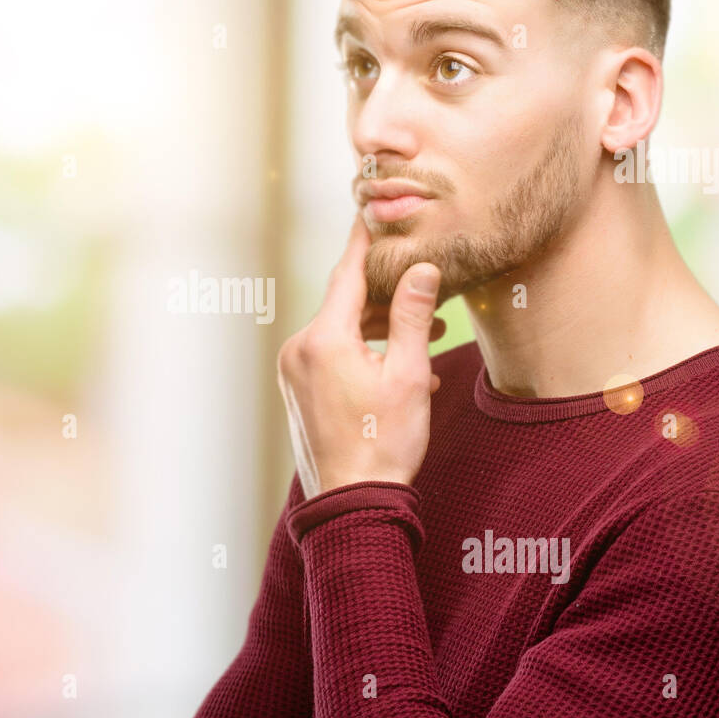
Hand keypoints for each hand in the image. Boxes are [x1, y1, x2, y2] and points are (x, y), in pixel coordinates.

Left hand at [276, 213, 445, 497]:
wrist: (352, 505)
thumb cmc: (384, 444)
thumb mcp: (407, 375)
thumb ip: (411, 316)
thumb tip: (421, 269)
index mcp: (322, 339)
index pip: (347, 274)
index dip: (366, 243)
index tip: (372, 213)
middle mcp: (298, 349)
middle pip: (345, 304)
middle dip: (386, 297)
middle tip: (426, 288)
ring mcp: (292, 373)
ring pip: (340, 333)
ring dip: (379, 330)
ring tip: (425, 336)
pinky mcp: (296, 393)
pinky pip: (331, 358)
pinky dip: (362, 355)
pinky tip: (401, 370)